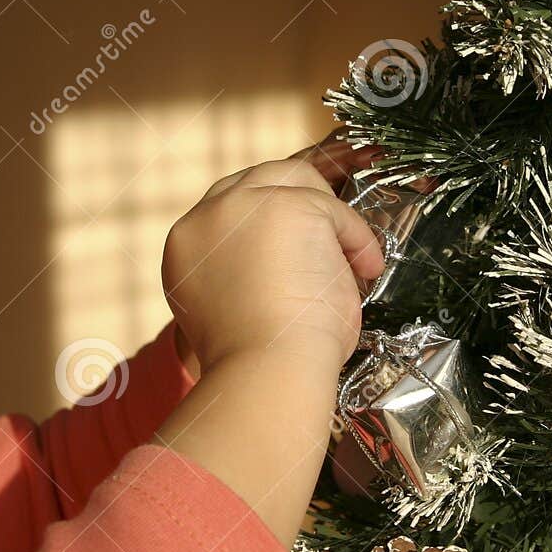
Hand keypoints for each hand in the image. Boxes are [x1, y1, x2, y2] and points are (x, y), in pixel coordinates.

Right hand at [161, 126, 388, 375]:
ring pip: (298, 181)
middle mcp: (207, 216)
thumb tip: (287, 260)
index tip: (297, 246)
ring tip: (349, 261)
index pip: (229, 208)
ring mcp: (245, 204)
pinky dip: (356, 238)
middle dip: (301, 203)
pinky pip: (335, 209)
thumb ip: (243, 270)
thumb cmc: (258, 360)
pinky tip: (365, 271)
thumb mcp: (231, 306)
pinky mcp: (288, 206)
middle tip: (330, 240)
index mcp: (186, 244)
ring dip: (328, 218)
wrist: (266, 372)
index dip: (268, 221)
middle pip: (260, 180)